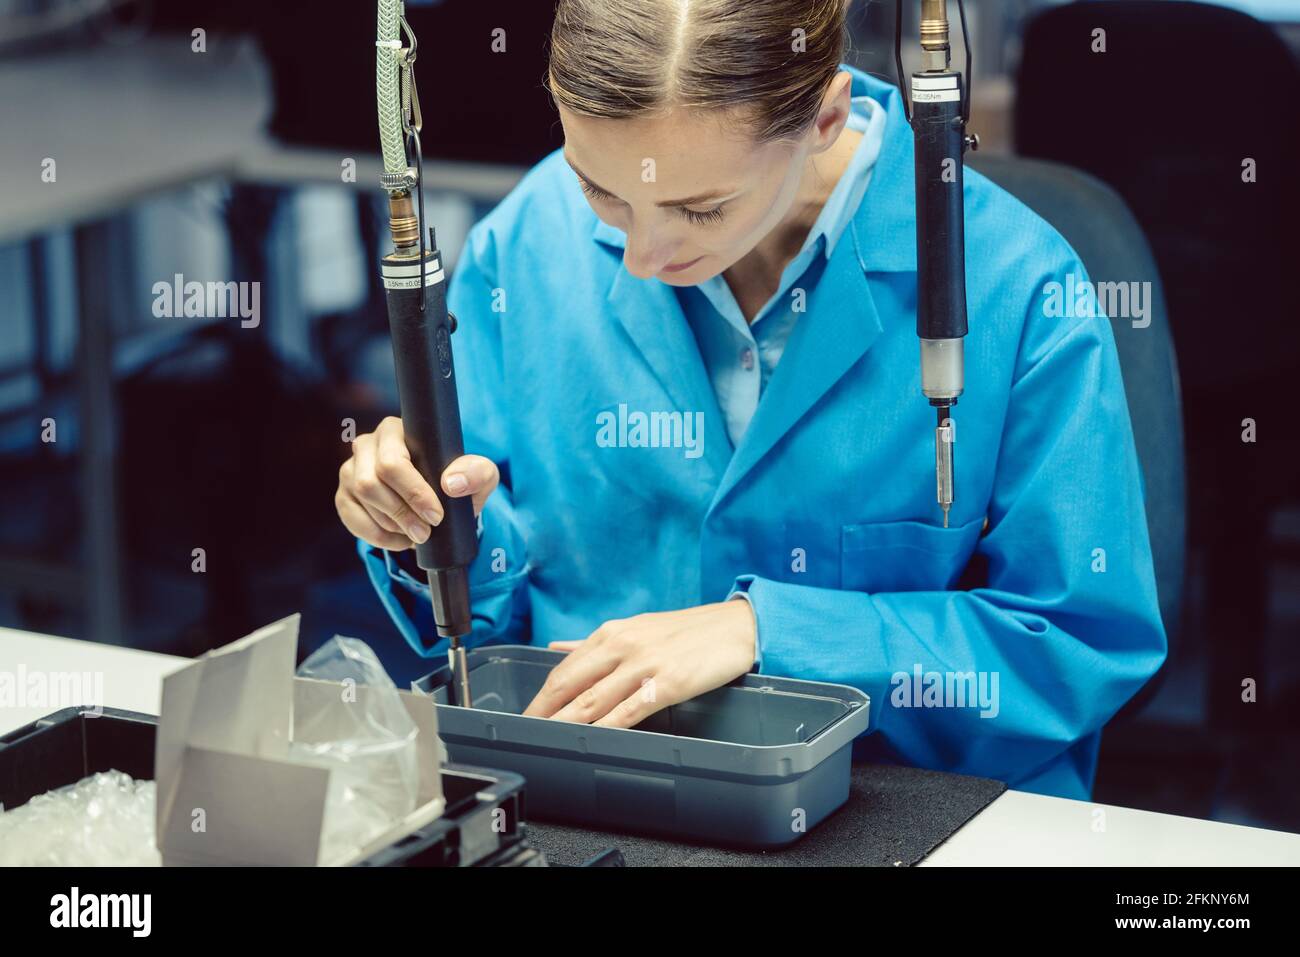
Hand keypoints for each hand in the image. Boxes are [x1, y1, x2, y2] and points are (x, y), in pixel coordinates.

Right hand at [336, 416, 497, 549]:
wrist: (441, 502)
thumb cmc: (457, 482)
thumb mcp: (479, 477)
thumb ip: (477, 473)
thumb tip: (451, 484)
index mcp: (397, 430)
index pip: (393, 462)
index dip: (414, 493)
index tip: (436, 516)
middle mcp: (367, 444)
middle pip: (370, 483)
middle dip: (401, 513)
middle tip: (426, 532)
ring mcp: (350, 470)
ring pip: (361, 500)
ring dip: (392, 524)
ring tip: (417, 535)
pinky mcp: (344, 496)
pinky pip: (352, 520)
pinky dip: (379, 536)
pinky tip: (400, 539)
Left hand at [526, 600, 756, 727]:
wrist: (737, 626)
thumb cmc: (687, 631)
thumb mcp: (636, 627)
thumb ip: (594, 644)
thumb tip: (556, 649)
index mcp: (612, 633)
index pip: (564, 668)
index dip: (541, 696)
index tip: (523, 717)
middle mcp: (623, 645)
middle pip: (571, 684)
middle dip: (543, 712)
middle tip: (522, 735)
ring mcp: (645, 664)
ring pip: (594, 699)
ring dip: (565, 723)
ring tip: (543, 742)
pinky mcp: (669, 682)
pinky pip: (630, 709)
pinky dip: (606, 726)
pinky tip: (591, 739)